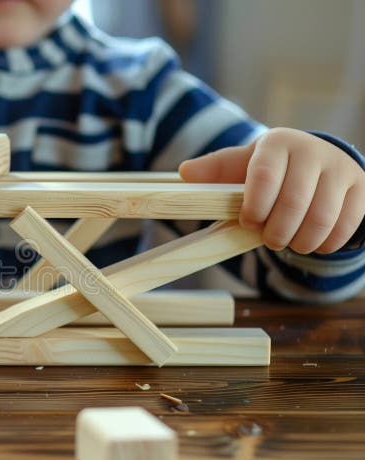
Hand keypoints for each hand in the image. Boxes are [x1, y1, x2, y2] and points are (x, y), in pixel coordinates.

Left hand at [179, 128, 364, 253]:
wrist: (314, 163)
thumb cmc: (269, 168)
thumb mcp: (240, 165)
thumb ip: (214, 170)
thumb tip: (185, 171)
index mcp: (278, 143)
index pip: (263, 176)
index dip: (254, 206)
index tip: (248, 222)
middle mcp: (313, 150)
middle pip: (293, 202)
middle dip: (276, 231)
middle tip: (269, 239)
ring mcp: (341, 168)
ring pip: (322, 218)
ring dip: (301, 241)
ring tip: (290, 242)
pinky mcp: (362, 188)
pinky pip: (347, 225)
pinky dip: (327, 243)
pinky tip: (314, 242)